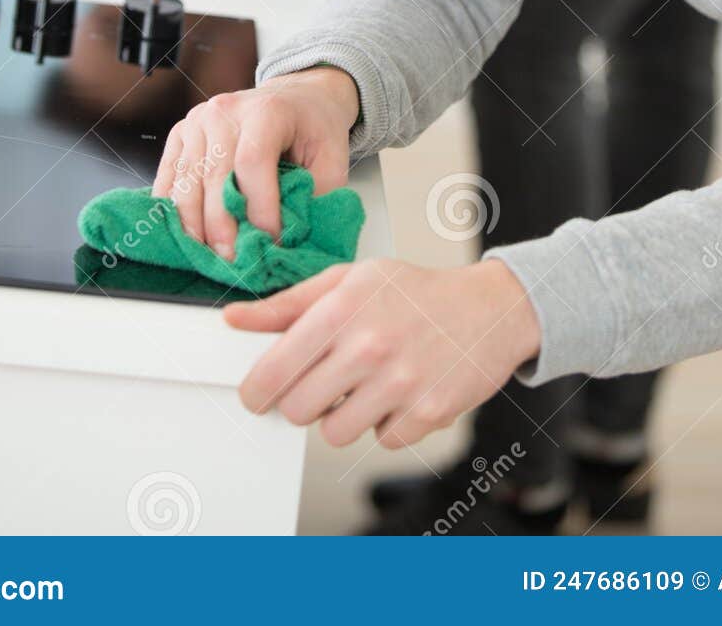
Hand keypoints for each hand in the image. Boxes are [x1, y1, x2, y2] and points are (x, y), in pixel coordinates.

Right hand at [151, 67, 358, 259]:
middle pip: (214, 174)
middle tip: (233, 259)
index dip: (259, 207)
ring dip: (194, 224)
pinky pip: (170, 176)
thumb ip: (316, 196)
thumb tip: (293, 239)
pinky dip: (173, 208)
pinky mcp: (181, 131)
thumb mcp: (332, 158)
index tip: (270, 240)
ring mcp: (199, 119)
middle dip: (222, 224)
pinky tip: (184, 233)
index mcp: (267, 110)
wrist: (297, 97)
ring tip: (208, 255)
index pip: (253, 161)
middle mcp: (226, 110)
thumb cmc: (314, 127)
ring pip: (187, 179)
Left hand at [225, 256, 540, 449]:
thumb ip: (288, 304)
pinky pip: (380, 440)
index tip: (256, 395)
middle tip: (320, 384)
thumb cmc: (412, 292)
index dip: (256, 390)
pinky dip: (384, 423)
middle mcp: (371, 346)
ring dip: (342, 416)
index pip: (275, 369)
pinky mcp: (429, 413)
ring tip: (363, 385)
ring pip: (336, 433)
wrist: (488, 310)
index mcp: (344, 308)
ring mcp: (402, 383)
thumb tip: (234, 320)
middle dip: (302, 402)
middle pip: (299, 410)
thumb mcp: (349, 280)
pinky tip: (398, 392)